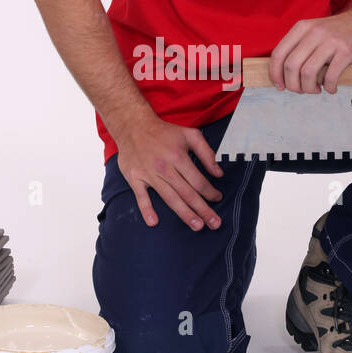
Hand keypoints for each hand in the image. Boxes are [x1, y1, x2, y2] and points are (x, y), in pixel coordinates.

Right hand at [115, 116, 224, 230]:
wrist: (133, 126)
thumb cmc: (164, 132)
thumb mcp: (189, 135)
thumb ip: (206, 152)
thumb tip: (218, 173)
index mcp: (178, 157)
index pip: (198, 180)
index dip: (210, 192)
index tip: (217, 199)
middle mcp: (164, 167)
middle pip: (187, 193)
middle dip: (202, 209)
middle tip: (214, 223)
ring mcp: (149, 174)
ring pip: (169, 198)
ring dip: (184, 213)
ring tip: (197, 225)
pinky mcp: (135, 179)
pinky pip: (141, 197)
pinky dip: (146, 209)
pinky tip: (153, 222)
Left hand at [269, 8, 351, 93]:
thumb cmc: (338, 31)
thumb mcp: (313, 30)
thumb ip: (298, 46)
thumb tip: (282, 73)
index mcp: (302, 28)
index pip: (278, 54)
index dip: (275, 74)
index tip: (280, 85)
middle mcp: (314, 33)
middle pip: (291, 66)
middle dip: (292, 85)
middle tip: (300, 90)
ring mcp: (330, 42)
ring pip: (307, 73)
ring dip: (308, 88)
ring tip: (315, 89)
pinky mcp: (346, 51)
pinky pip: (330, 76)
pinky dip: (329, 87)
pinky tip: (331, 88)